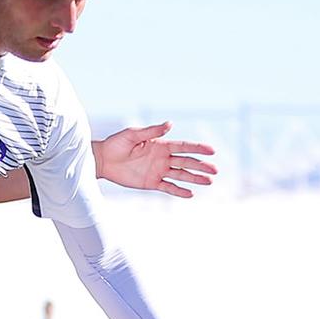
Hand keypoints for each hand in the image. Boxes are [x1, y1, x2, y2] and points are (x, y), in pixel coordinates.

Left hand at [94, 122, 216, 197]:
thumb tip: (170, 124)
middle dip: (201, 166)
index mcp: (161, 145)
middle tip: (215, 171)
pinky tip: (191, 194)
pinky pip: (168, 188)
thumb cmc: (117, 144)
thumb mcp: (133, 135)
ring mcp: (158, 171)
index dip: (198, 149)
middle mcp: (163, 158)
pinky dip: (179, 191)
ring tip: (209, 182)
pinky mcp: (152, 183)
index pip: (184, 147)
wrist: (104, 160)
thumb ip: (151, 131)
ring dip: (195, 179)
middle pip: (186, 162)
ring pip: (181, 175)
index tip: (212, 151)